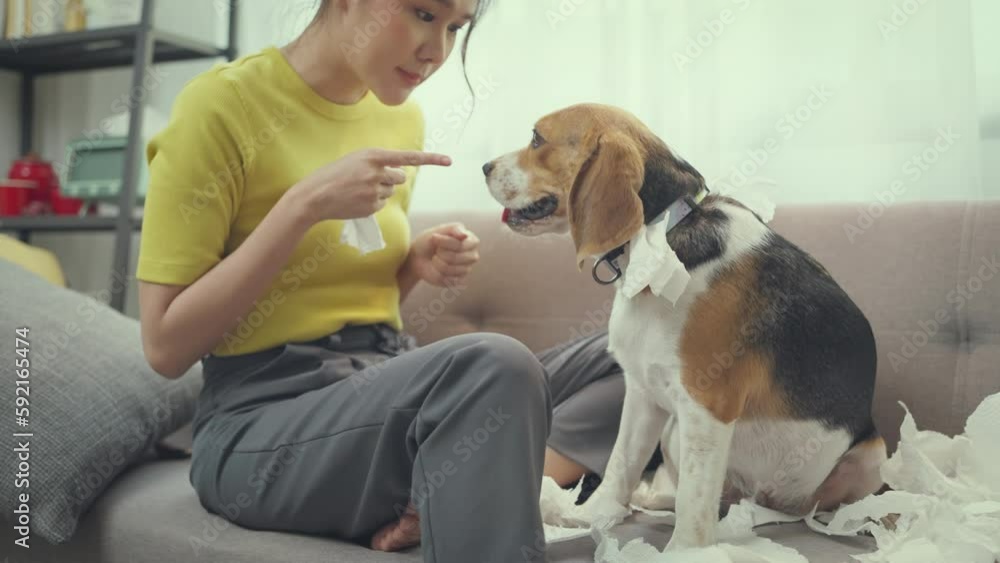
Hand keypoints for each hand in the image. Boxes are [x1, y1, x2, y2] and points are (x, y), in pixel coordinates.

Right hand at [288, 148, 450, 224]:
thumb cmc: (332, 175)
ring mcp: (374, 190)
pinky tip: (356, 200)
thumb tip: (401, 172)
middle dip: (391, 179)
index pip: (409, 157)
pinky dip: (372, 203)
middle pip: (401, 177)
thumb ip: (378, 162)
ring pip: (390, 191)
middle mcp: (377, 171)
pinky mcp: (371, 207)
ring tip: (357, 190)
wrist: (314, 196)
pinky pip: (381, 204)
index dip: (431, 159)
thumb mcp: (355, 159)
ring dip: (380, 190)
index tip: (449, 161)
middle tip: (370, 180)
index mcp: (373, 155)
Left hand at [406, 223, 480, 287]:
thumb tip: (465, 235)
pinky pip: (447, 279)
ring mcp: (467, 270)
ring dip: (437, 263)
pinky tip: (437, 268)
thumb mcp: (440, 230)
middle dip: (440, 253)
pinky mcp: (458, 281)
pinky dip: (437, 273)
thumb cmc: (431, 241)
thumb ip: (454, 229)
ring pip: (450, 269)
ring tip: (435, 258)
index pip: (460, 245)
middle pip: (456, 258)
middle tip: (436, 250)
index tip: (434, 237)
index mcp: (472, 241)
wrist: (419, 257)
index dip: (445, 242)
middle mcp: (472, 256)